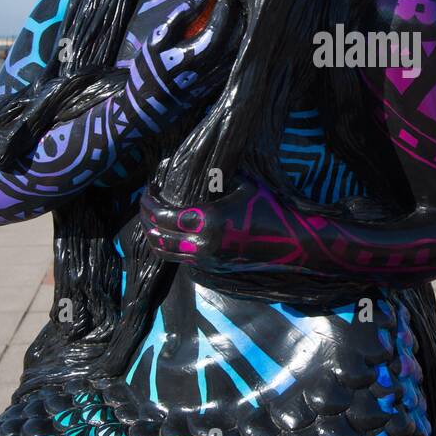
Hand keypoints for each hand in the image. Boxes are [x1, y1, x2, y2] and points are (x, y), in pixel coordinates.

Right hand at [126, 0, 235, 122]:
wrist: (147, 107)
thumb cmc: (148, 69)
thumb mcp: (158, 38)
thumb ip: (183, 14)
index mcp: (200, 51)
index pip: (224, 19)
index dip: (225, 1)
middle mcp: (216, 64)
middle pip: (240, 31)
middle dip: (237, 11)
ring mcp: (221, 75)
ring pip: (242, 45)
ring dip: (240, 25)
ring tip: (230, 11)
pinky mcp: (222, 82)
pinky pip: (238, 57)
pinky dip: (238, 41)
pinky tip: (230, 32)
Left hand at [140, 174, 300, 279]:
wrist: (291, 242)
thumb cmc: (269, 207)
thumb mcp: (244, 184)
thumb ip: (218, 178)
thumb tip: (199, 166)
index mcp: (207, 221)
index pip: (163, 215)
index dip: (149, 203)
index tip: (147, 190)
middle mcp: (201, 244)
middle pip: (157, 236)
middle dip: (145, 219)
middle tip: (144, 203)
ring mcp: (205, 260)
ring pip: (164, 252)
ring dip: (153, 235)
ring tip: (151, 220)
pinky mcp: (211, 269)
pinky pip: (180, 258)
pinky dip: (169, 245)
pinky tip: (170, 232)